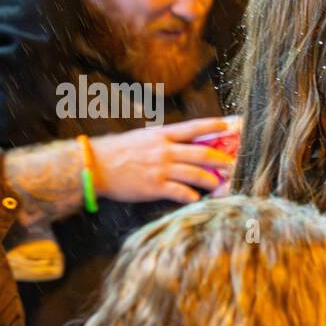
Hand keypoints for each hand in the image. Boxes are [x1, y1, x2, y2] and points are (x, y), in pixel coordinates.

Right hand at [90, 117, 236, 203]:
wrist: (94, 165)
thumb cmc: (114, 151)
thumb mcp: (140, 138)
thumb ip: (161, 141)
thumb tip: (178, 143)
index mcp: (161, 135)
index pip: (193, 128)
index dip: (213, 126)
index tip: (228, 126)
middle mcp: (165, 150)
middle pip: (202, 153)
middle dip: (220, 159)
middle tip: (232, 164)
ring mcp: (161, 169)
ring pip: (196, 174)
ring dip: (211, 180)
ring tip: (219, 184)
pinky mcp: (155, 187)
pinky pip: (180, 192)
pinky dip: (191, 196)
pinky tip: (197, 199)